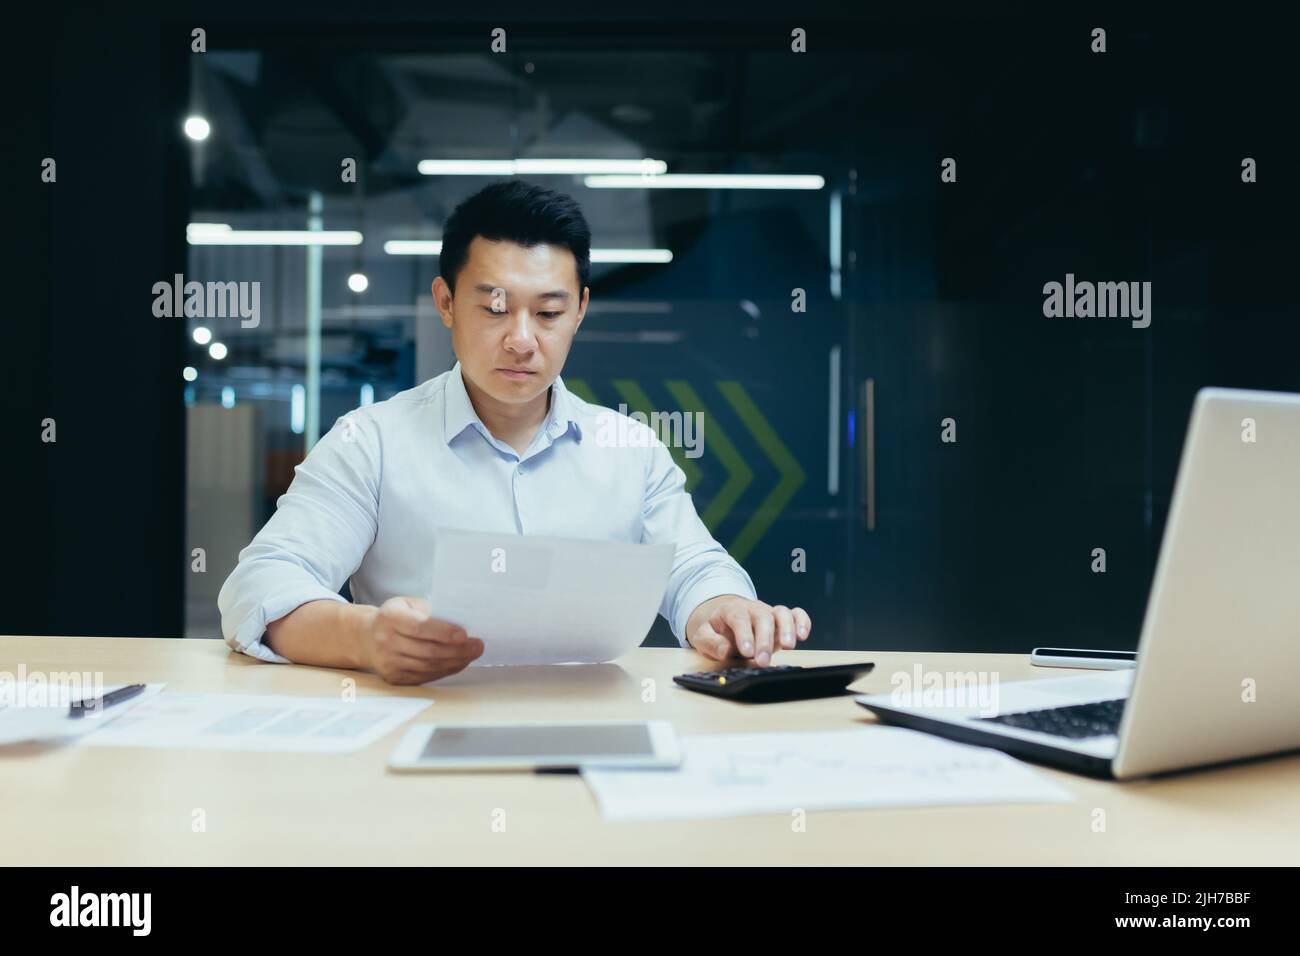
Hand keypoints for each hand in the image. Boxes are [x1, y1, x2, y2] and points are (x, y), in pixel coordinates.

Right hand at [359, 596, 483, 684]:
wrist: (367, 637)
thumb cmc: (397, 616)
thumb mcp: (408, 604)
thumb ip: (430, 611)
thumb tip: (461, 622)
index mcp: (390, 617)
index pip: (419, 627)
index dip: (443, 632)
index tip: (465, 634)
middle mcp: (385, 641)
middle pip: (427, 651)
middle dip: (457, 651)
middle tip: (477, 647)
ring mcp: (388, 662)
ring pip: (428, 666)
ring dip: (454, 662)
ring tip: (471, 655)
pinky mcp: (393, 677)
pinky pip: (424, 676)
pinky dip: (444, 670)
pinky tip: (457, 663)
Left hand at [685, 595, 811, 666]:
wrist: (721, 617)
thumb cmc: (713, 629)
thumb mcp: (701, 636)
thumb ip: (710, 643)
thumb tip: (724, 650)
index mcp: (731, 611)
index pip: (739, 619)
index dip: (744, 634)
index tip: (747, 652)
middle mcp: (752, 609)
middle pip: (762, 618)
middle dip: (765, 640)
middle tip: (763, 662)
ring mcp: (768, 613)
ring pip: (781, 613)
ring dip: (787, 628)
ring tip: (788, 647)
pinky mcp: (780, 619)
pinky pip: (795, 614)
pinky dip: (802, 621)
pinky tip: (803, 635)